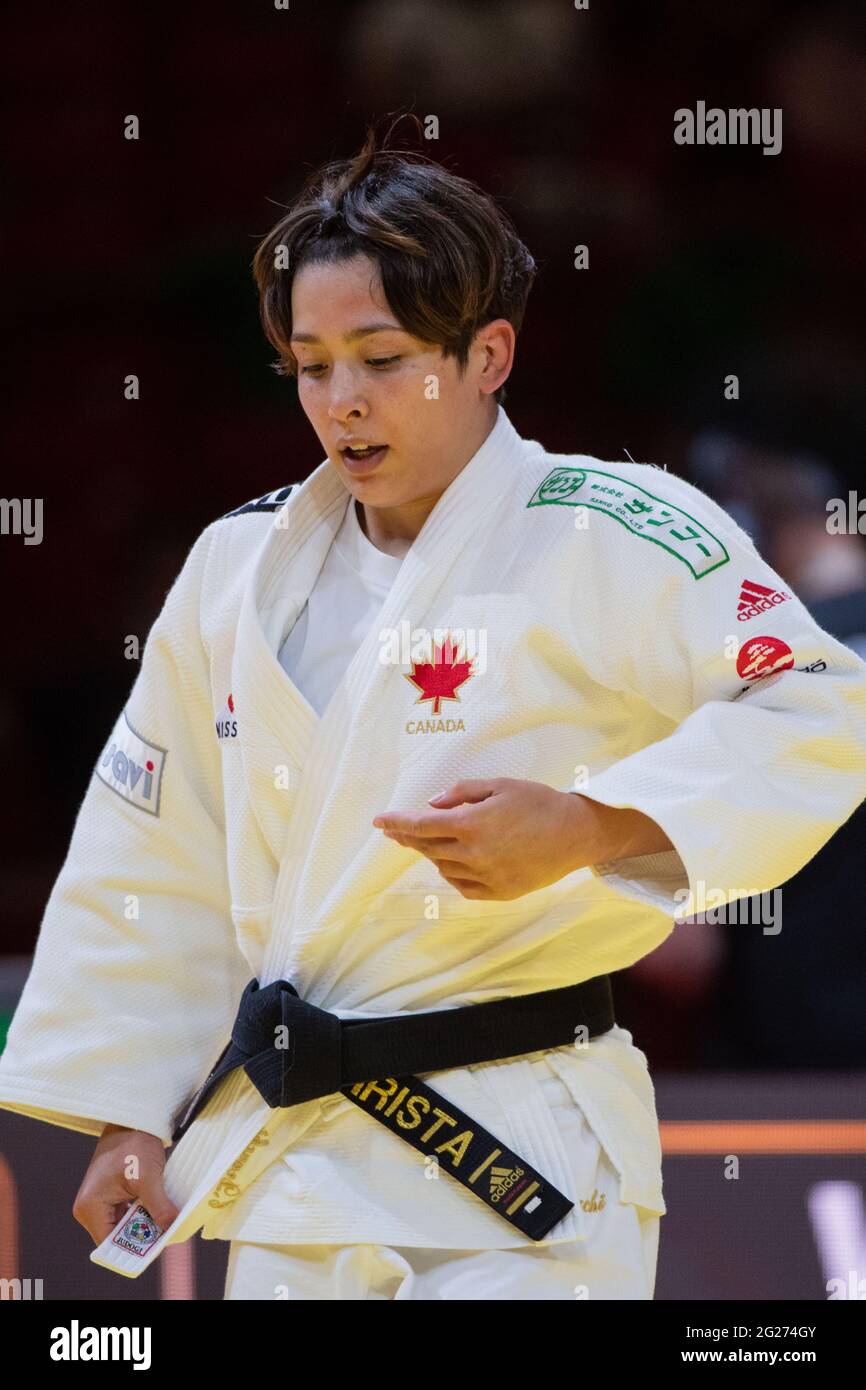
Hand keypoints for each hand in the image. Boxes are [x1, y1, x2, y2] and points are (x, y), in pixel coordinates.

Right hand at [72, 1124, 179, 1244]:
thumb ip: (158, 1206)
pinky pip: (129, 1215)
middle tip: (169, 1234)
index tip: (160, 1247)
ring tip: (168, 1221)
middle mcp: (90, 1210)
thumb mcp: (148, 1177)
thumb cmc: (133, 1143)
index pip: (110, 1245)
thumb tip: (171, 1230)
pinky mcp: (112, 1197)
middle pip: (119, 1237)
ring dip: (146, 1225)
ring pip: (126, 1227)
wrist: (133, 1119)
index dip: (135, 1249)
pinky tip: (161, 1211)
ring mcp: (100, 1204)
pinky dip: (145, 1214)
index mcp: (90, 1208)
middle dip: (144, 1237)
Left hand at [372, 776, 597, 899]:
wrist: (576, 834)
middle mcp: (473, 854)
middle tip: (397, 831)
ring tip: (432, 841)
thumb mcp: (499, 785)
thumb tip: (432, 804)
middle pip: (428, 848)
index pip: (420, 826)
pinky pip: (463, 886)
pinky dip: (452, 873)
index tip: (379, 822)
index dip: (396, 823)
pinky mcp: (499, 893)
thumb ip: (461, 793)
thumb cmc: (538, 802)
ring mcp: (486, 876)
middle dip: (409, 838)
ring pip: (444, 867)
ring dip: (433, 853)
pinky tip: (454, 862)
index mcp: (471, 824)